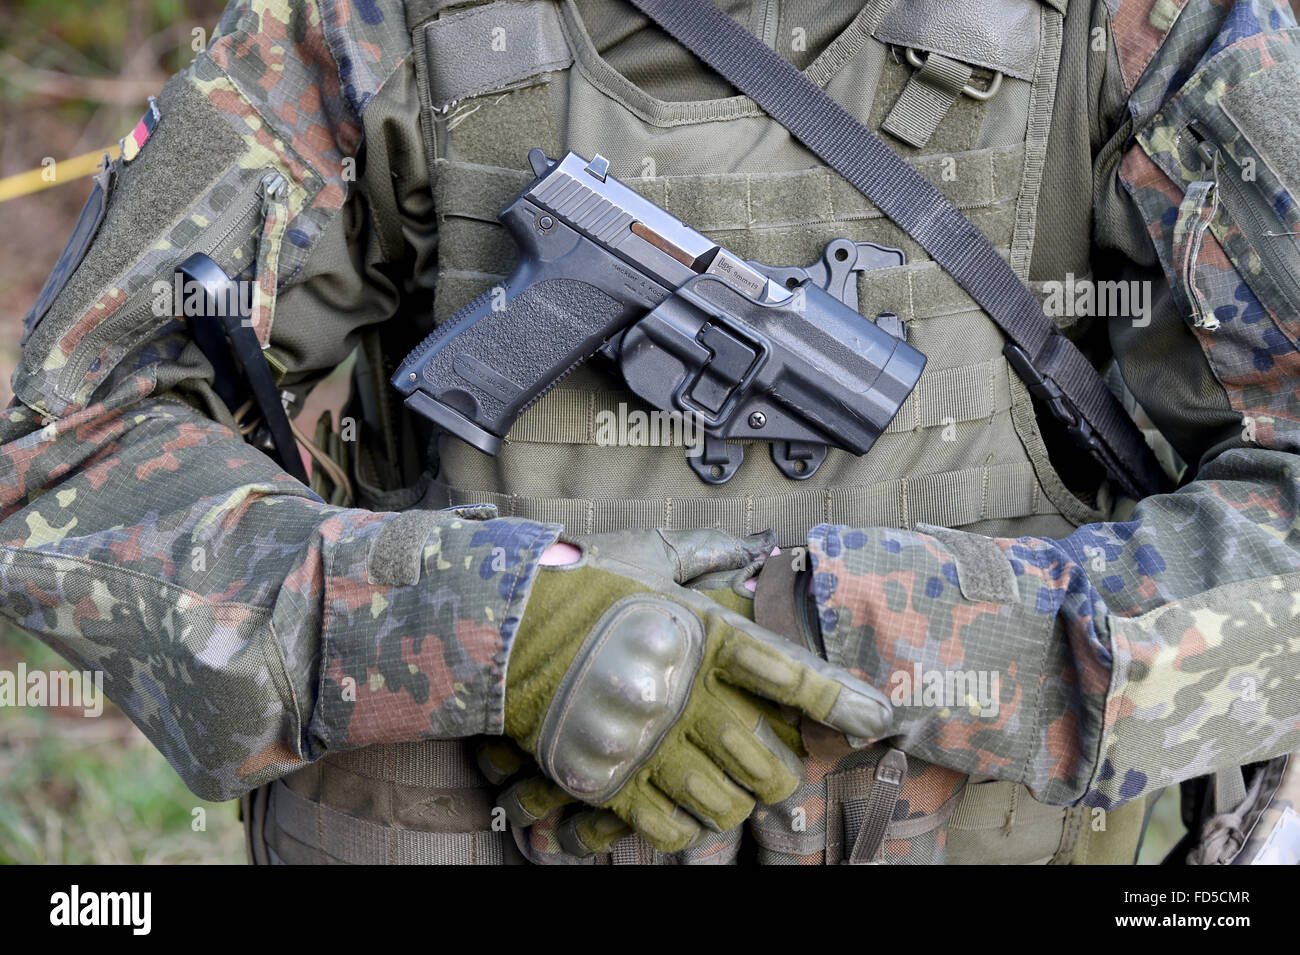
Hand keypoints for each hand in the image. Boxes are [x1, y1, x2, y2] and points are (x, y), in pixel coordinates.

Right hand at [501, 528, 893, 852]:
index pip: (789, 672)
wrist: (506, 625)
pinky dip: (687, 825)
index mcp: (703, 636)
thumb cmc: (584, 588)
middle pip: (768, 759)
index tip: (876, 717)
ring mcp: (649, 743)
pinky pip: (670, 827)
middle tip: (779, 768)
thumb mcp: (651, 559)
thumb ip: (707, 556)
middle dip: (784, 772)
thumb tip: (757, 549)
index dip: (839, 699)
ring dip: (736, 802)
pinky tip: (685, 808)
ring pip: (726, 802)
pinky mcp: (611, 778)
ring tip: (730, 790)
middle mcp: (686, 695)